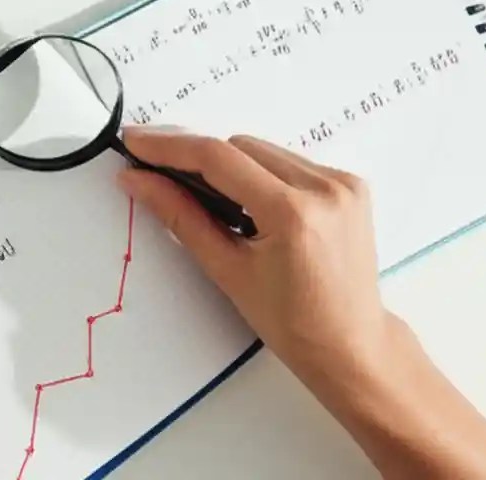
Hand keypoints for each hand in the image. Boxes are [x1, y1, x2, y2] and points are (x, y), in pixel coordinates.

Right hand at [115, 128, 390, 382]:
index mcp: (292, 212)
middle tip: (162, 176)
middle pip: (240, 146)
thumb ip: (180, 216)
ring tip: (215, 202)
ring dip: (231, 165)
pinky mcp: (351, 185)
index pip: (218, 158)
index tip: (133, 141)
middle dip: (199, 158)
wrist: (352, 344)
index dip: (169, 146)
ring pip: (264, 150)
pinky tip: (254, 206)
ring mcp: (343, 183)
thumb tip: (136, 180)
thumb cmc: (288, 321)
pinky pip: (289, 161)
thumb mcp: (226, 270)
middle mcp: (324, 187)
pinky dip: (262, 174)